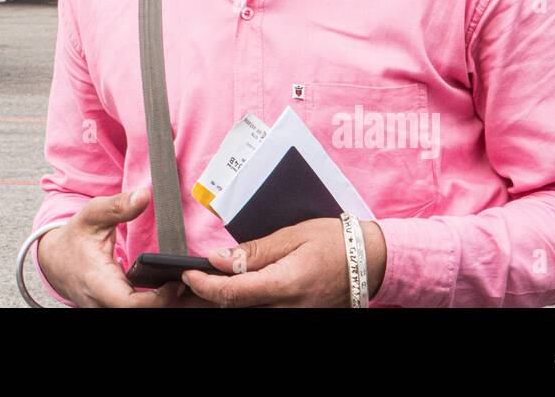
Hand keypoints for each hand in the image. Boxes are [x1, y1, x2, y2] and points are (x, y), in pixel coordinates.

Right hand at [35, 188, 187, 307]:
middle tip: (190, 282)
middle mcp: (102, 302)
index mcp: (97, 282)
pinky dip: (158, 303)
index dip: (156, 299)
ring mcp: (108, 308)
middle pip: (140, 313)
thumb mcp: (92, 215)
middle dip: (168, 302)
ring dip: (165, 303)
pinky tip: (173, 288)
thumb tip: (144, 195)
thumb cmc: (75, 238)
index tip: (176, 282)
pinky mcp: (115, 308)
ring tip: (186, 284)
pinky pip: (139, 311)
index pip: (128, 304)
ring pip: (141, 314)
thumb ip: (118, 206)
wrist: (55, 260)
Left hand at [180, 217, 386, 306]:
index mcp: (286, 284)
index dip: (205, 286)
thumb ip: (254, 251)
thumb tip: (218, 258)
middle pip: (235, 309)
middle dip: (205, 298)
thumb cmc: (334, 242)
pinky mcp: (297, 317)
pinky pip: (263, 313)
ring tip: (202, 287)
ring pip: (247, 313)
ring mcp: (294, 317)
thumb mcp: (293, 236)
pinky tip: (230, 293)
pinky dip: (243, 303)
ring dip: (222, 302)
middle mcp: (288, 309)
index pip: (233, 293)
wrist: (371, 262)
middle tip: (183, 286)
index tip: (187, 274)